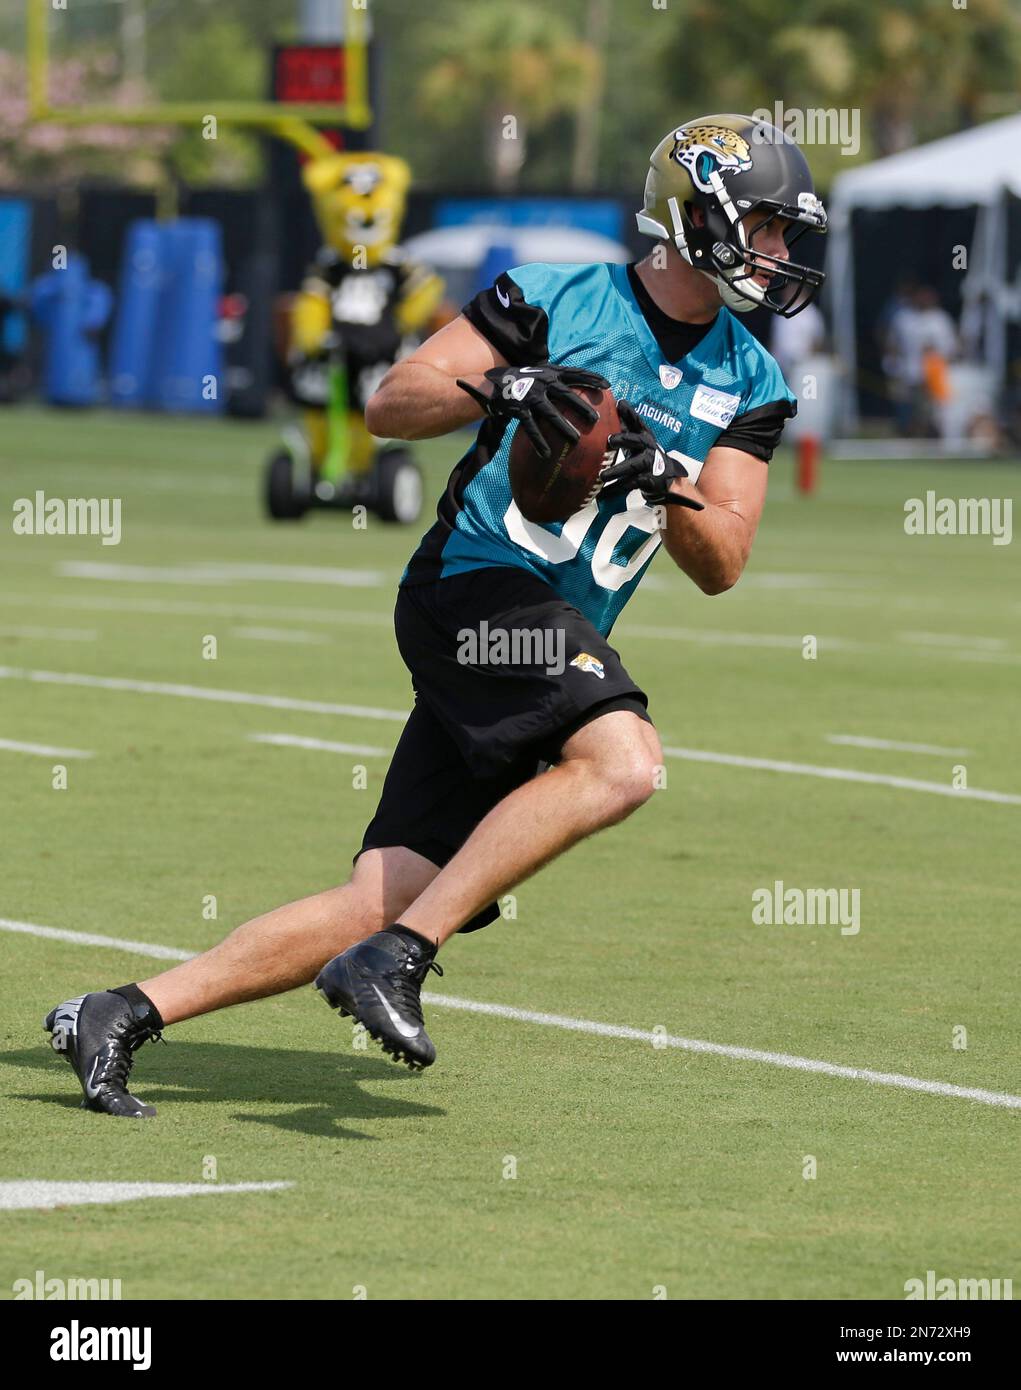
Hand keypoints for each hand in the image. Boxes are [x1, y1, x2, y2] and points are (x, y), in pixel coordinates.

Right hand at [455, 364, 610, 460]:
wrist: (494, 384)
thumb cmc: (523, 381)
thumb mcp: (541, 374)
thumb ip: (558, 379)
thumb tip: (582, 387)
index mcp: (550, 373)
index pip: (574, 373)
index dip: (591, 378)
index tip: (607, 386)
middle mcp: (541, 382)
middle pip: (566, 394)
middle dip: (581, 406)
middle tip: (596, 419)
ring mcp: (529, 396)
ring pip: (550, 413)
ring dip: (563, 427)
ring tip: (575, 440)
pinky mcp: (518, 409)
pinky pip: (530, 427)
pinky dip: (538, 441)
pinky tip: (546, 454)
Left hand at [601, 400, 704, 509]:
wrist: (666, 479)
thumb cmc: (646, 456)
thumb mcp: (638, 440)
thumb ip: (627, 425)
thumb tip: (614, 405)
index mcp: (645, 436)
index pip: (637, 421)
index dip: (629, 412)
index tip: (620, 404)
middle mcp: (648, 447)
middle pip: (636, 440)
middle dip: (623, 438)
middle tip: (610, 440)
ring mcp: (649, 464)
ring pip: (631, 466)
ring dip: (616, 471)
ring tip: (603, 476)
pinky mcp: (647, 480)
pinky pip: (628, 485)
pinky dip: (614, 490)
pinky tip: (602, 494)